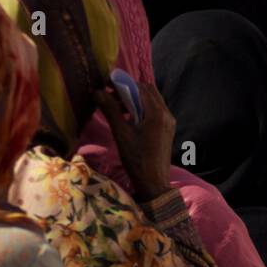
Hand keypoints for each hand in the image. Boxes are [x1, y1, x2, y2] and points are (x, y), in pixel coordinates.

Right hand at [93, 81, 175, 200]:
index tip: (107, 86)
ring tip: (118, 107)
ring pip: (152, 100)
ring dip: (136, 99)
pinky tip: (130, 117)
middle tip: (112, 96)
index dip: (123, 83)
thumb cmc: (136, 160)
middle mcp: (166, 114)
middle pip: (148, 91)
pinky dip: (142, 108)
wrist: (153, 183)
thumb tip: (97, 92)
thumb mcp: (121, 134)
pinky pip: (155, 110)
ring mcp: (169, 122)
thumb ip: (110, 110)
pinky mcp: (168, 129)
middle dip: (129, 90)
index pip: (140, 87)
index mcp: (157, 113)